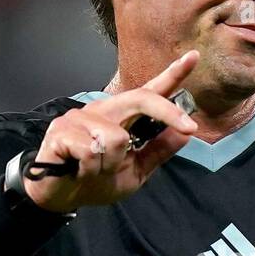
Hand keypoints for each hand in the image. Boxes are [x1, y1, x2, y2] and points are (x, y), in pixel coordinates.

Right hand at [23, 51, 199, 210]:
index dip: (172, 74)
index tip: (194, 57)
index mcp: (122, 117)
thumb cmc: (96, 180)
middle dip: (168, 112)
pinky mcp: (61, 130)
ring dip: (111, 164)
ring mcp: (80, 118)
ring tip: (95, 170)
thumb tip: (186, 132)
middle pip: (141, 98)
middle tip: (190, 127)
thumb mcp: (137, 171)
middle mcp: (103, 110)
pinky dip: (90, 169)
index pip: (149, 92)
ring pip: (116, 137)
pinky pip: (91, 151)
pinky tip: (78, 170)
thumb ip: (159, 150)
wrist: (60, 198)